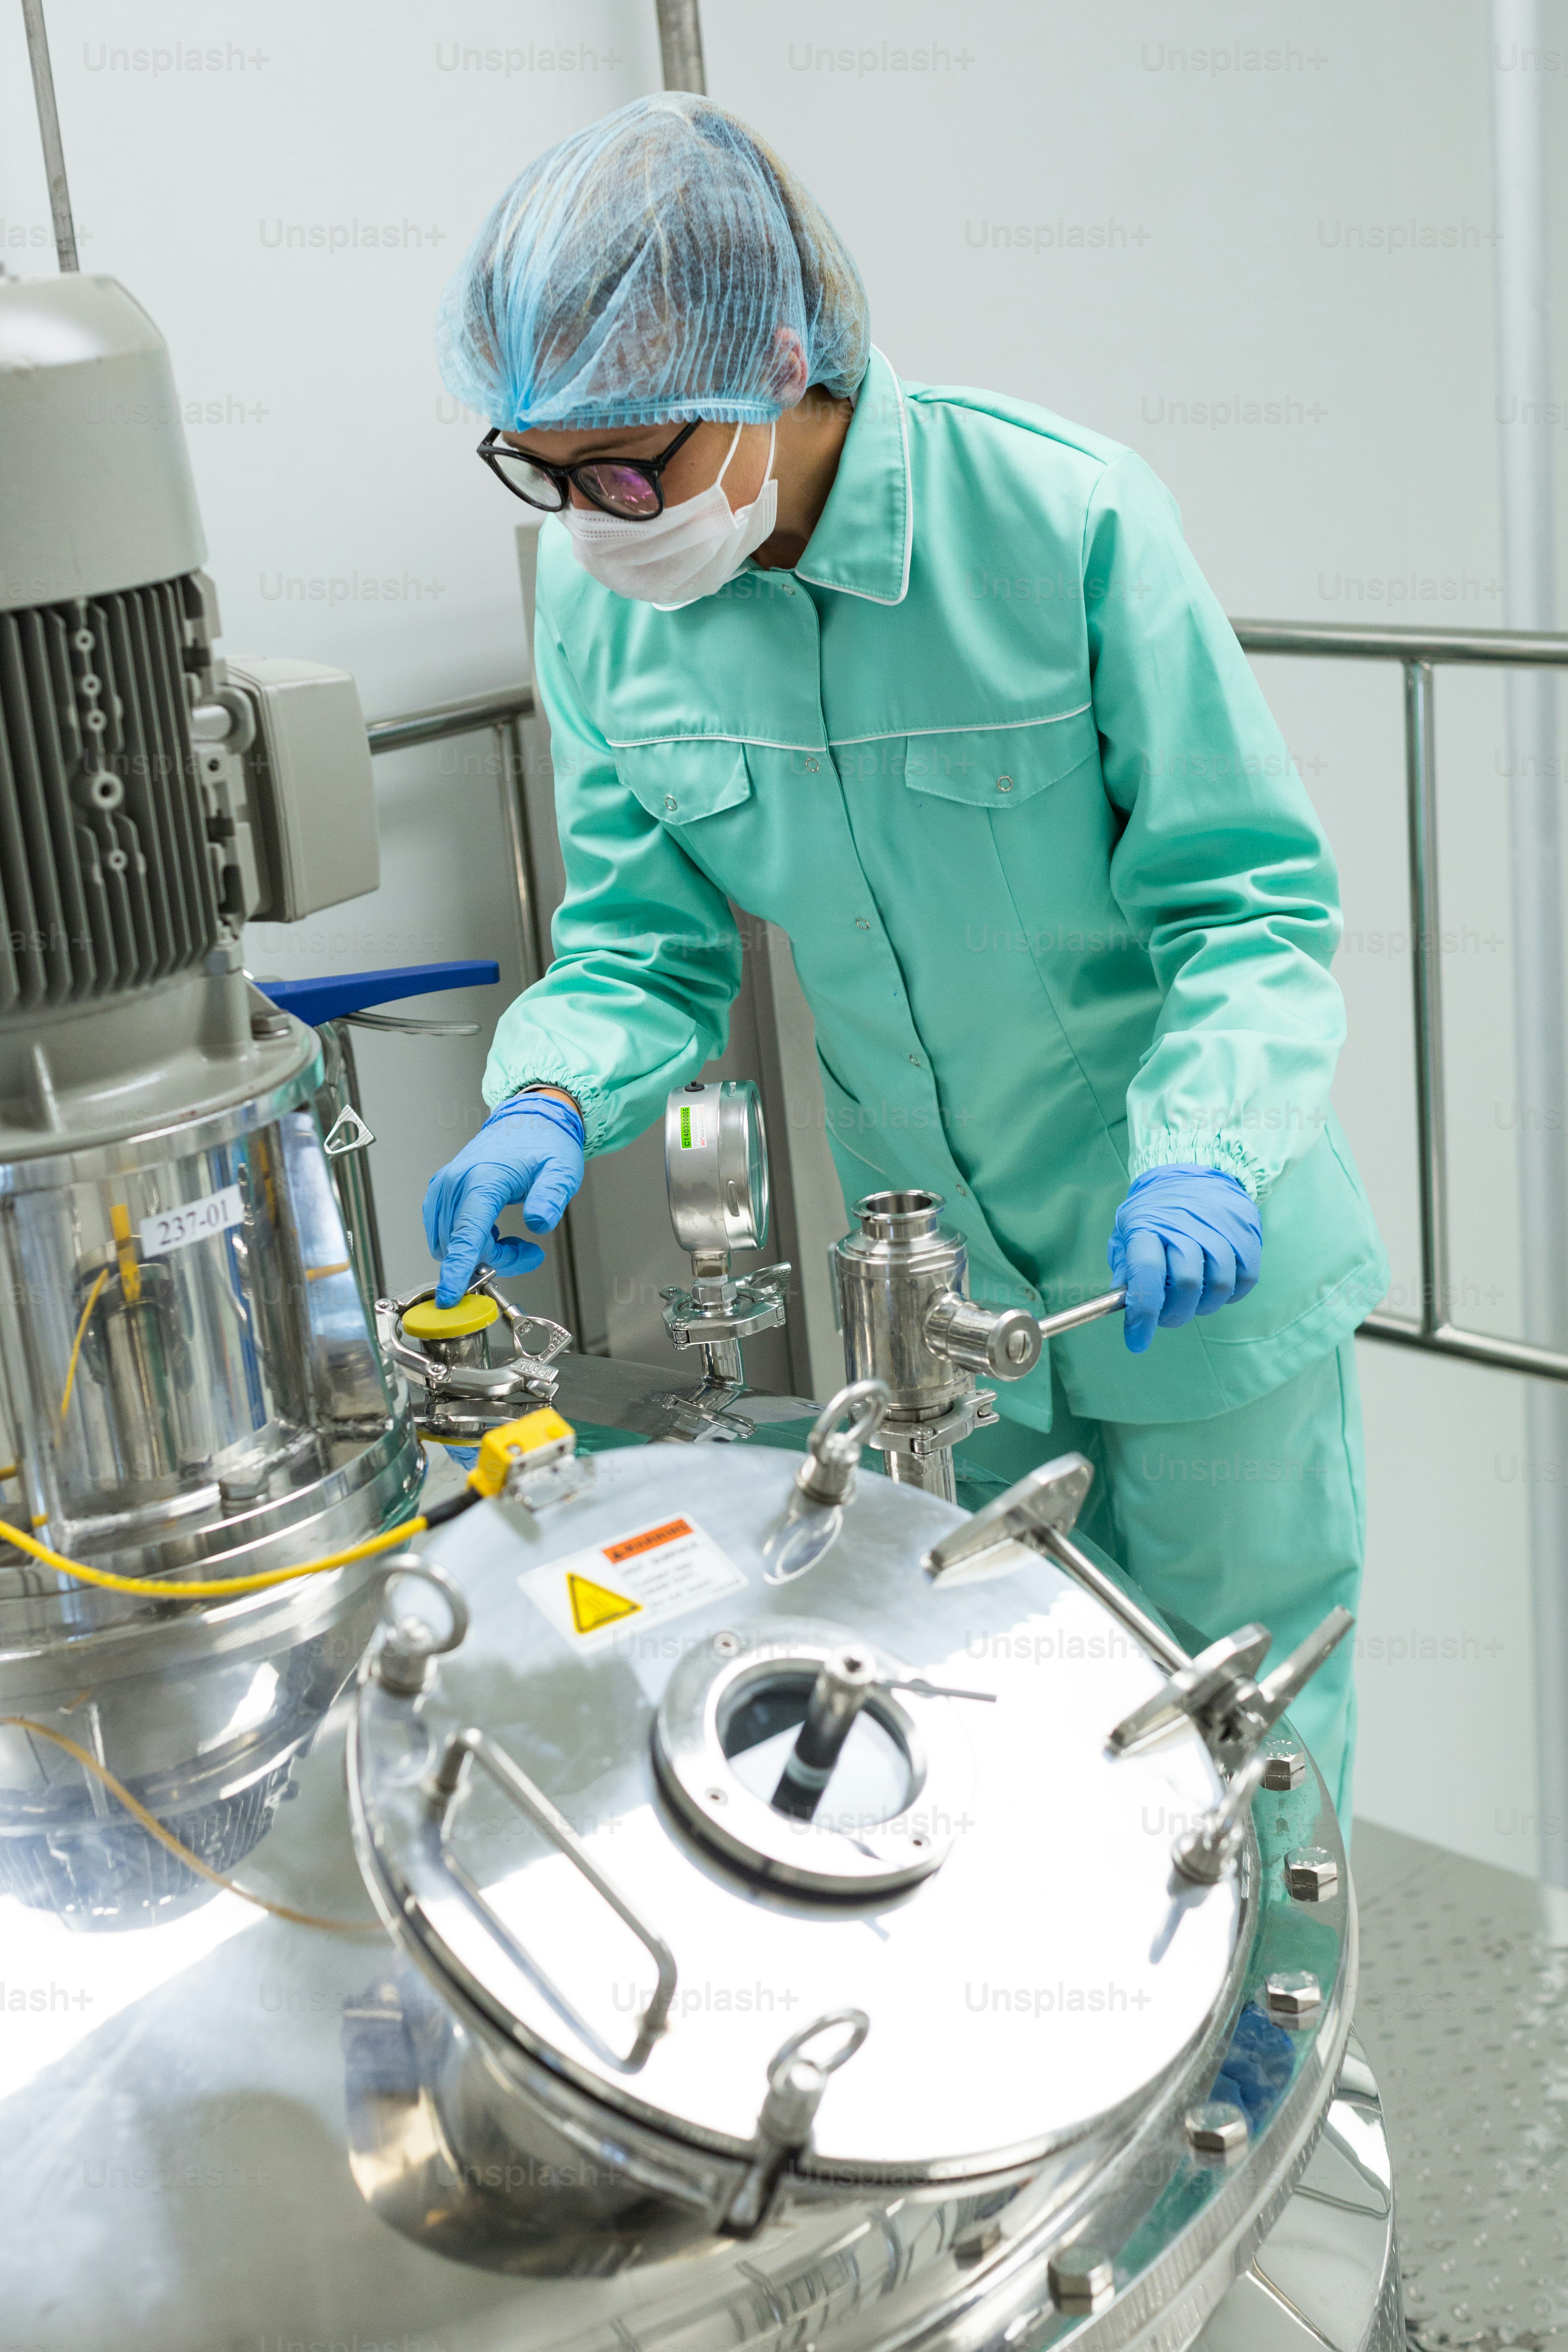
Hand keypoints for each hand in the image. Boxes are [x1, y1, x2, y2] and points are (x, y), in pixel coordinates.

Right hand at [422, 1095, 584, 1307]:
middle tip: (527, 1251)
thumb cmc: (545, 1143)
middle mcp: (456, 1182)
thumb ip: (551, 1197)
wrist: (530, 1119)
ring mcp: (445, 1186)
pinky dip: (467, 1240)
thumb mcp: (561, 1171)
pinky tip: (491, 1230)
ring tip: (512, 1238)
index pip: (466, 1233)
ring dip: (480, 1251)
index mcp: (483, 1179)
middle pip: (461, 1244)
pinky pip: (445, 1231)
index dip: (457, 1269)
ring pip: (450, 1242)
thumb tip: (539, 1222)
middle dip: (492, 1259)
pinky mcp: (442, 1191)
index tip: (449, 1296)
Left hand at [1107, 1166, 1261, 1354]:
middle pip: (1186, 1284)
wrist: (1198, 1171)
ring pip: (1218, 1286)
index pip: (1147, 1274)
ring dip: (1203, 1306)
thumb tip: (1123, 1303)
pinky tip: (1213, 1287)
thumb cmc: (1157, 1211)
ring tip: (1191, 1299)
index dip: (1143, 1313)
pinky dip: (1229, 1295)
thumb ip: (1124, 1266)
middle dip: (1174, 1314)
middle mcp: (1185, 1226)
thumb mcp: (1128, 1230)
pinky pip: (1244, 1281)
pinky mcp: (1247, 1236)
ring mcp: (1220, 1229)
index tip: (1137, 1340)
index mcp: (1148, 1226)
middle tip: (1166, 1317)